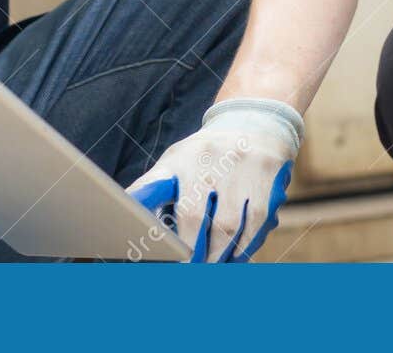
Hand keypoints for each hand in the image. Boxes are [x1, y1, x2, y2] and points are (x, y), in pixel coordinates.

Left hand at [128, 97, 301, 261]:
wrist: (255, 122)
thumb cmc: (206, 156)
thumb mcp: (176, 163)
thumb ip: (151, 189)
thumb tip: (127, 219)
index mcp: (179, 159)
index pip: (152, 186)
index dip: (140, 212)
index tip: (142, 246)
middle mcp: (207, 158)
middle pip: (193, 216)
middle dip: (189, 250)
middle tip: (186, 270)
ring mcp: (238, 167)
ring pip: (226, 225)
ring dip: (217, 256)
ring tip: (210, 268)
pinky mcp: (265, 178)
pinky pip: (254, 223)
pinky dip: (243, 247)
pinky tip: (235, 258)